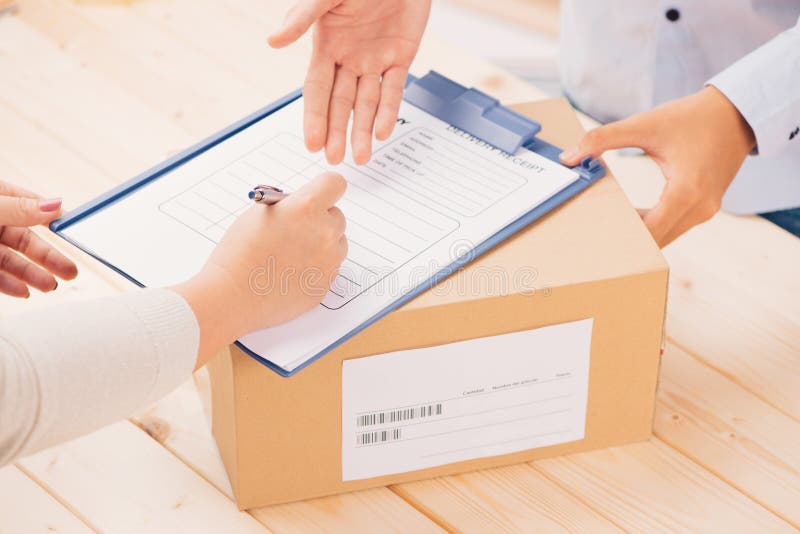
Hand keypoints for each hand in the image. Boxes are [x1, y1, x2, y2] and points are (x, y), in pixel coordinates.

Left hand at [0, 181, 77, 296]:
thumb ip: (18, 208)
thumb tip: (55, 205)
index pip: (32, 206)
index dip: (55, 219)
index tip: (76, 231)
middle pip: (26, 240)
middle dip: (49, 257)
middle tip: (71, 270)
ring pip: (11, 260)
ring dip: (32, 274)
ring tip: (51, 286)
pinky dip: (8, 284)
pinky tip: (24, 291)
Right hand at [173, 173, 347, 367]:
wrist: (232, 296)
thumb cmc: (238, 254)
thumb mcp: (259, 214)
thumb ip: (289, 205)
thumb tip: (304, 204)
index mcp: (306, 207)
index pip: (335, 183)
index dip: (325, 188)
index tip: (319, 194)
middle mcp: (324, 232)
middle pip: (337, 216)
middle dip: (320, 219)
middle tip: (297, 229)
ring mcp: (329, 261)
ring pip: (337, 244)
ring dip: (322, 244)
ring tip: (291, 254)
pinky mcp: (326, 284)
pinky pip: (329, 268)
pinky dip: (316, 268)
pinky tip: (290, 272)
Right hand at [268, 0, 430, 164]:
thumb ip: (302, 17)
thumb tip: (273, 41)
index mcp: (326, 46)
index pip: (316, 90)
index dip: (314, 117)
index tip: (311, 143)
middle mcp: (348, 58)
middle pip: (339, 103)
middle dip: (336, 132)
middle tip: (333, 159)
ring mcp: (374, 61)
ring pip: (366, 104)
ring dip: (363, 130)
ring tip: (361, 157)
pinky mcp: (400, 58)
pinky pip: (393, 90)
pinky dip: (389, 111)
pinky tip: (383, 132)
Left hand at [560, 86, 755, 246]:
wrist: (736, 113)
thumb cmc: (692, 117)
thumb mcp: (644, 125)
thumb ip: (602, 139)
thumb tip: (569, 157)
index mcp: (687, 192)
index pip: (648, 232)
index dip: (620, 238)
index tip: (593, 240)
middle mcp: (700, 209)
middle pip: (655, 240)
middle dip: (626, 239)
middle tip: (592, 237)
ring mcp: (705, 211)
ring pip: (664, 237)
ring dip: (639, 232)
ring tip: (608, 225)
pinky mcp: (704, 209)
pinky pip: (673, 226)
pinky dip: (652, 225)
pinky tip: (631, 215)